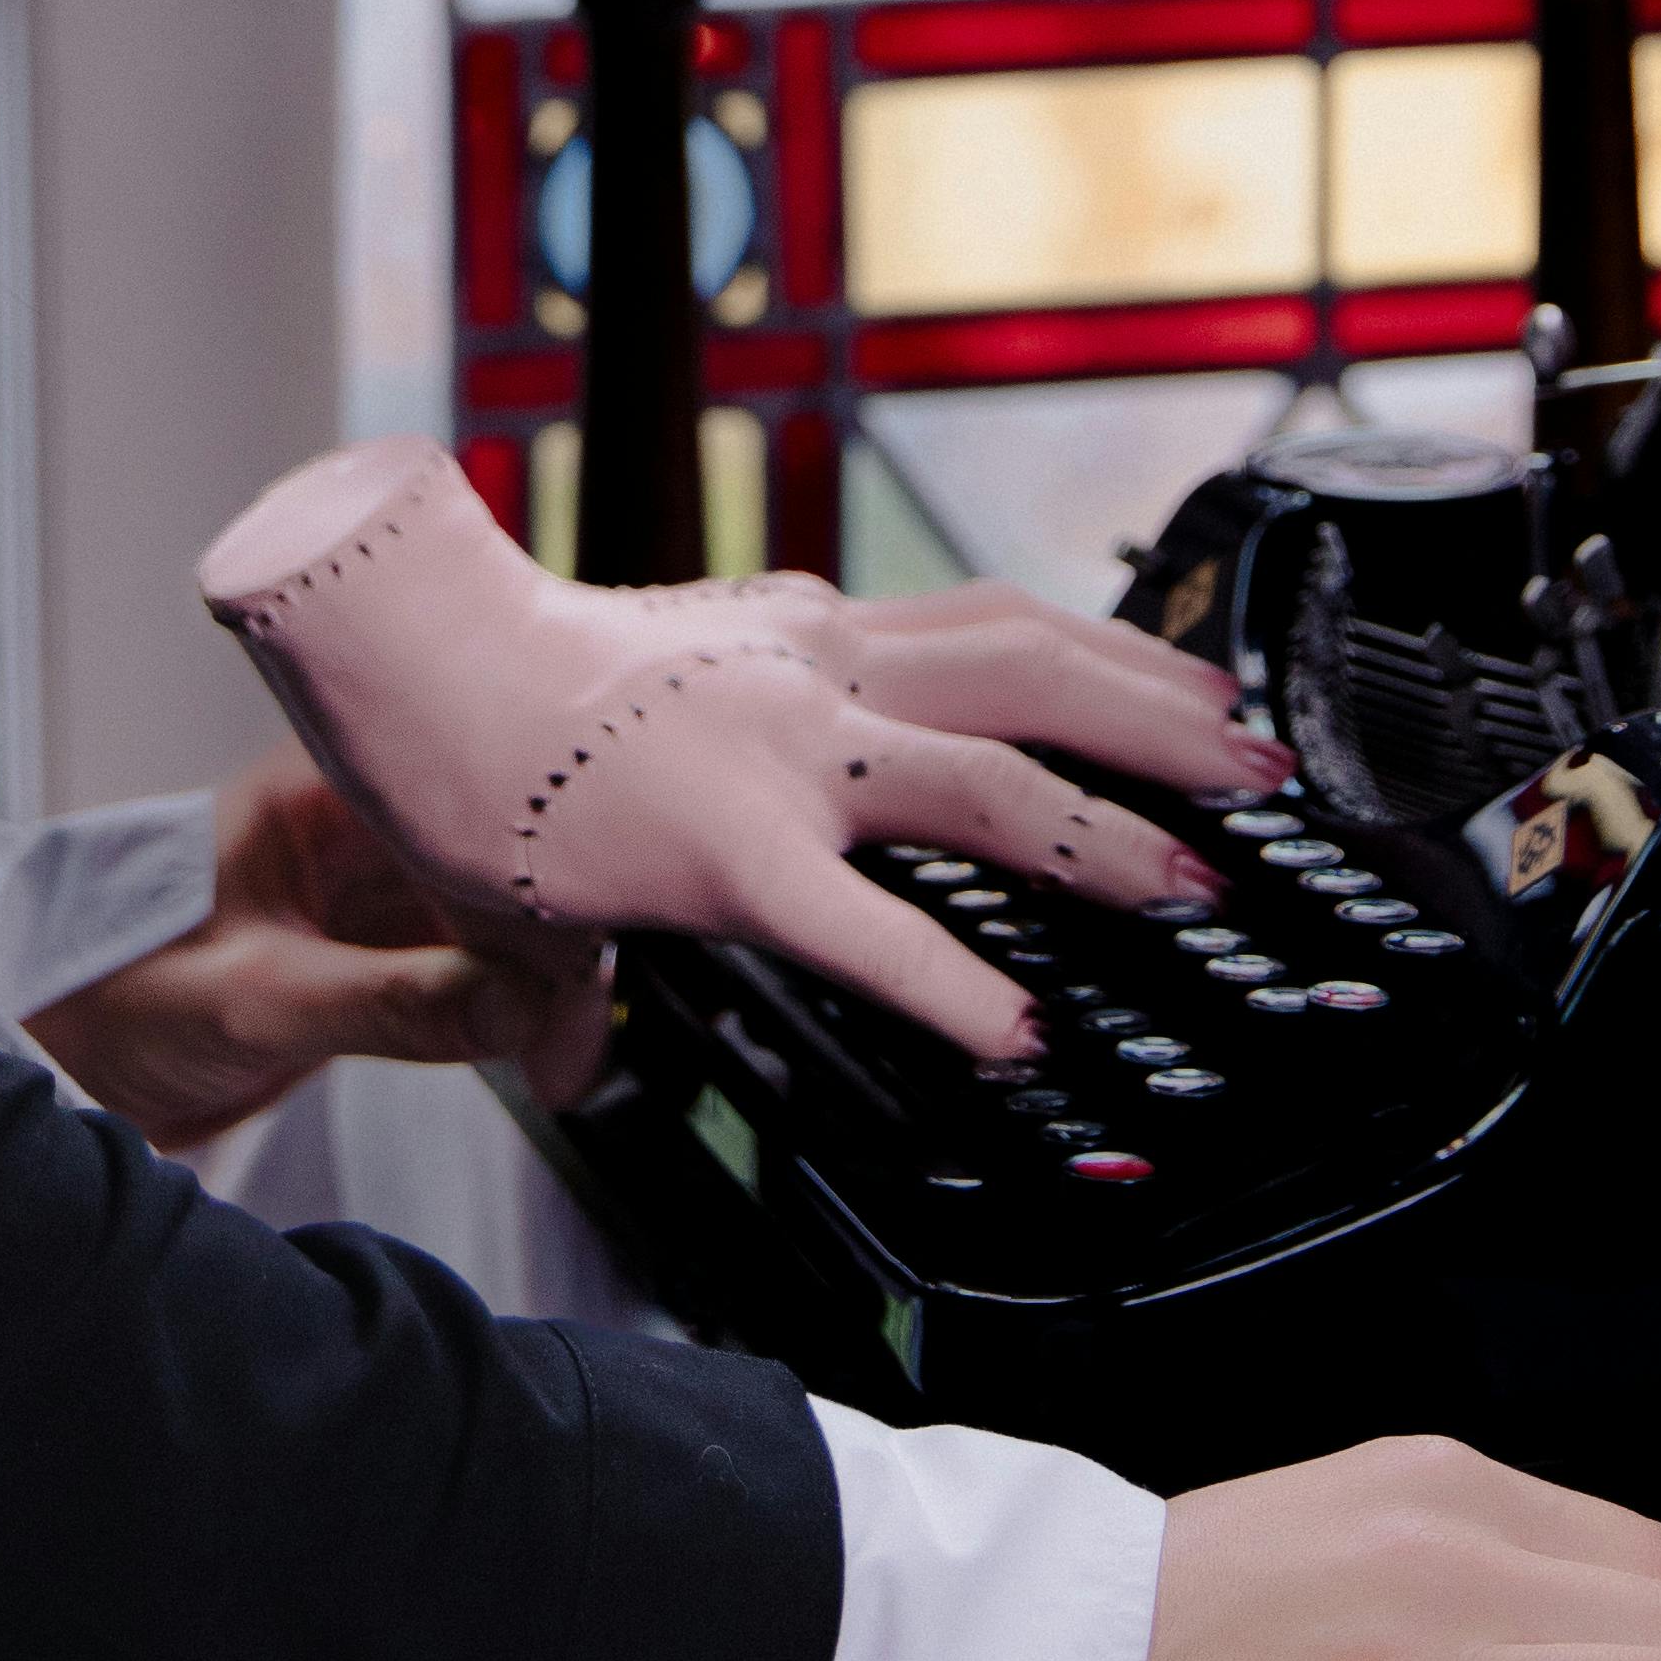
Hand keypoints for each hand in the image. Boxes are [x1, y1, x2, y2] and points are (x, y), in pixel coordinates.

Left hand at [29, 756, 619, 1156]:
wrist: (72, 1046)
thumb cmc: (122, 991)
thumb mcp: (254, 1002)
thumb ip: (387, 1003)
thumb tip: (518, 1007)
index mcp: (327, 783)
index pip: (473, 823)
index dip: (533, 911)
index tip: (560, 1005)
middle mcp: (368, 813)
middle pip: (509, 859)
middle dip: (554, 957)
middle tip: (568, 1057)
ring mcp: (383, 874)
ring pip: (510, 909)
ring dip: (545, 985)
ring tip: (557, 1064)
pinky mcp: (390, 934)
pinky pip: (486, 954)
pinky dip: (518, 1003)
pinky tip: (529, 1051)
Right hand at [197, 442, 1288, 1071]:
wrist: (395, 662)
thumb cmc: (488, 690)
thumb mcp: (622, 741)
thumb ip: (650, 855)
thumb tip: (595, 1010)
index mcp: (797, 634)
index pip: (987, 625)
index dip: (1107, 658)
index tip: (1193, 694)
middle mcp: (809, 669)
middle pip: (1031, 662)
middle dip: (1165, 713)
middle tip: (1264, 762)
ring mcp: (776, 753)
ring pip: (987, 768)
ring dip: (1106, 831)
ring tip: (1194, 887)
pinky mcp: (722, 849)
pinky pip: (859, 923)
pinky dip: (950, 979)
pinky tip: (1010, 1035)